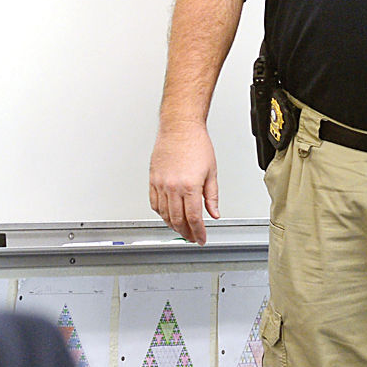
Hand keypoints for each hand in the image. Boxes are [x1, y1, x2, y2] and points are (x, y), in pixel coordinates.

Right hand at [148, 122, 219, 243]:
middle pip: (177, 219)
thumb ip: (212, 196)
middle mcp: (173, 187)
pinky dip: (161, 213)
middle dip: (186, 232)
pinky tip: (168, 215)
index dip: (198, 232)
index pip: (194, 218)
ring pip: (164, 214)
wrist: (180, 128)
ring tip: (181, 229)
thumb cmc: (196, 144)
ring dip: (173, 225)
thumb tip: (214, 213)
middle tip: (192, 237)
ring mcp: (161, 184)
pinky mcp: (153, 179)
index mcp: (190, 186)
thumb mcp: (212, 172)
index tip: (200, 238)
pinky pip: (154, 203)